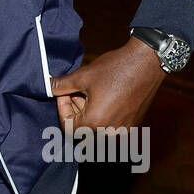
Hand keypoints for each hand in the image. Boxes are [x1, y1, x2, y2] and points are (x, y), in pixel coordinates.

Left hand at [50, 37, 166, 133]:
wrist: (146, 62)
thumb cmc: (115, 69)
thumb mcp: (82, 76)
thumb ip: (61, 86)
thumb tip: (47, 87)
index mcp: (95, 123)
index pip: (68, 127)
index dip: (62, 109)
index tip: (65, 93)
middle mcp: (109, 131)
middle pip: (82, 128)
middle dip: (76, 109)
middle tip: (77, 90)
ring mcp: (123, 128)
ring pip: (97, 126)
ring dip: (89, 111)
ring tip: (92, 91)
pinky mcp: (133, 123)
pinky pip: (111, 123)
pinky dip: (103, 112)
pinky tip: (105, 94)